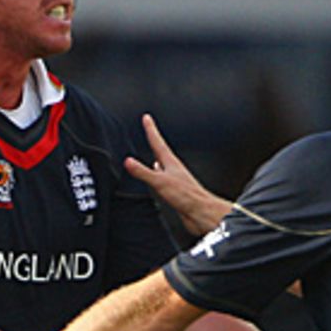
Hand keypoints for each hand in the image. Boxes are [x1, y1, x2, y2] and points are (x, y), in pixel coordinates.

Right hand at [124, 113, 229, 237]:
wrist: (201, 212)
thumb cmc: (187, 196)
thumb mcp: (160, 182)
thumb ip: (143, 172)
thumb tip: (129, 161)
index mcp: (171, 163)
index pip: (158, 142)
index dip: (151, 130)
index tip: (147, 118)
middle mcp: (174, 169)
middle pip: (161, 152)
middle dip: (154, 141)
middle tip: (150, 131)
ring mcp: (175, 180)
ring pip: (163, 166)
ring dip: (156, 160)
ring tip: (152, 154)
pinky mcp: (176, 192)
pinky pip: (163, 180)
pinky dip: (158, 177)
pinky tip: (157, 180)